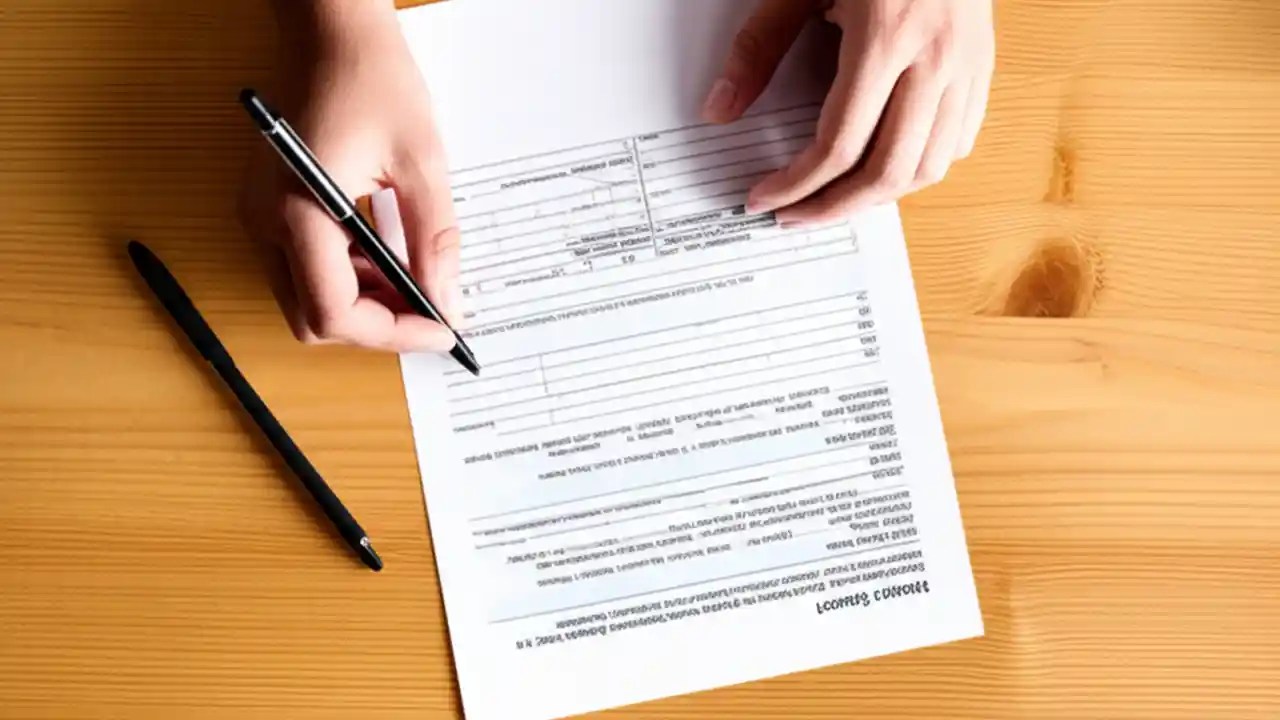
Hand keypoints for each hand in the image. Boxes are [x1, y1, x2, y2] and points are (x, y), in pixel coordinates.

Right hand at [239, 1, 460, 352]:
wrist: (332, 29)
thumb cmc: (373, 78)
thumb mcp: (422, 162)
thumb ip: (435, 239)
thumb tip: (448, 300)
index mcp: (298, 209)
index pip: (335, 311)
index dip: (392, 333)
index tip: (441, 329)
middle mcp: (265, 221)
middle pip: (313, 318)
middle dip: (375, 324)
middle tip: (431, 311)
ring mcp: (261, 216)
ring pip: (307, 298)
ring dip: (364, 303)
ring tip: (418, 282)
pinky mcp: (271, 208)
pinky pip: (305, 267)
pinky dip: (348, 277)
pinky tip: (390, 258)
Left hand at [703, 0, 994, 225]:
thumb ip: (758, 48)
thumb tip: (719, 110)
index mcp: (887, 36)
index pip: (837, 143)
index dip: (795, 184)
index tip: (762, 198)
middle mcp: (935, 58)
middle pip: (886, 171)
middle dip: (832, 208)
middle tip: (794, 217)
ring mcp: (967, 66)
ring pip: (927, 168)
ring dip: (877, 197)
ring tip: (834, 200)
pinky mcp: (983, 67)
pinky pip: (956, 141)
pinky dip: (917, 166)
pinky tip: (882, 164)